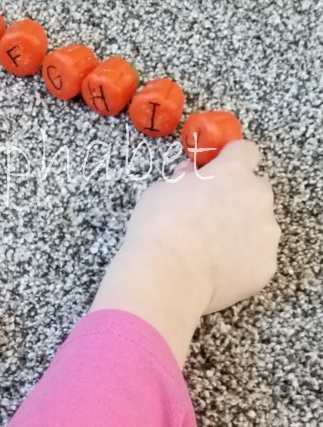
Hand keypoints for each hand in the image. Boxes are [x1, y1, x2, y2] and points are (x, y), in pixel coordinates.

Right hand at [91, 140, 280, 364]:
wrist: (168, 276)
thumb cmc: (158, 228)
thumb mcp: (160, 190)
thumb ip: (184, 179)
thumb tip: (191, 176)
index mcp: (232, 173)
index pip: (245, 151)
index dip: (230, 159)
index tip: (218, 168)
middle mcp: (257, 198)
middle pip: (255, 189)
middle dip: (236, 197)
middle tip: (207, 213)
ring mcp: (266, 233)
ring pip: (258, 224)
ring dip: (240, 228)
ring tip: (208, 246)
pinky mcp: (267, 264)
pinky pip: (257, 255)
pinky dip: (241, 259)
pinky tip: (215, 266)